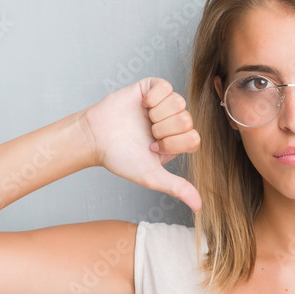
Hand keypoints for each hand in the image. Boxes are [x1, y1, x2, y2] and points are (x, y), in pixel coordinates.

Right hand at [79, 77, 201, 211]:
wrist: (95, 138)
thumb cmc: (121, 158)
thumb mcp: (152, 177)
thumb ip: (177, 188)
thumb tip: (199, 207)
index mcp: (176, 141)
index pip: (194, 138)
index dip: (173, 143)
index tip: (153, 148)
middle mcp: (172, 122)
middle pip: (186, 119)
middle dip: (163, 130)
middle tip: (147, 134)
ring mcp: (163, 104)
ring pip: (178, 101)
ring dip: (157, 114)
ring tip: (143, 120)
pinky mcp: (151, 88)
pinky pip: (165, 86)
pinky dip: (154, 97)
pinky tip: (142, 105)